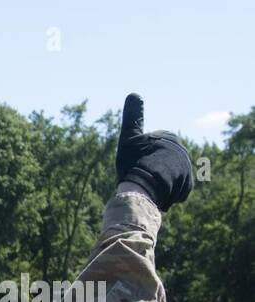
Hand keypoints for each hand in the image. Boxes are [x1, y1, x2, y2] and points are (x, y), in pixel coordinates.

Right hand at [115, 93, 193, 211]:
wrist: (145, 188)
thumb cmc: (134, 162)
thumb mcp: (129, 137)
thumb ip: (133, 117)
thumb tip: (134, 94)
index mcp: (169, 138)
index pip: (152, 145)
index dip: (140, 154)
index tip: (134, 161)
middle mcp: (181, 151)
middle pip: (160, 160)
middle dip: (150, 167)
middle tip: (139, 174)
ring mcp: (185, 169)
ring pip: (167, 174)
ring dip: (158, 180)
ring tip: (147, 186)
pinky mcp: (186, 187)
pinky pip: (174, 189)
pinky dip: (165, 192)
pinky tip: (156, 194)